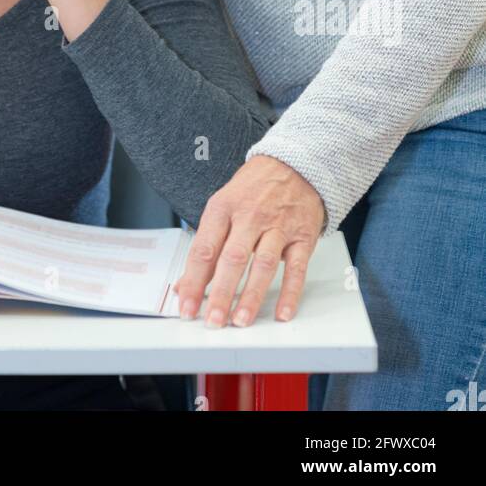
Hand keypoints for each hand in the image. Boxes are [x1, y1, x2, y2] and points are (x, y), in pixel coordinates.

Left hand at [174, 155, 325, 326]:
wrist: (293, 164)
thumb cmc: (253, 189)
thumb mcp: (222, 206)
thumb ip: (205, 245)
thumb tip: (184, 283)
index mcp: (222, 208)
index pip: (203, 249)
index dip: (192, 280)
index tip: (186, 306)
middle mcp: (249, 217)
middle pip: (232, 259)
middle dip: (220, 293)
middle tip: (213, 321)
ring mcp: (277, 226)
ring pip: (263, 265)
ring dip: (251, 296)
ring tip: (240, 320)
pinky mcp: (302, 236)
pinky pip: (297, 268)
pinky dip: (290, 293)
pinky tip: (282, 312)